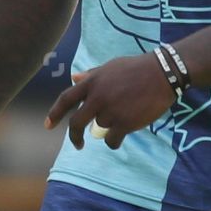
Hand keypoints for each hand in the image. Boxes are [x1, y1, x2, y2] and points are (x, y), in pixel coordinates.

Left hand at [45, 53, 175, 149]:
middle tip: (78, 144)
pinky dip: (115, 141)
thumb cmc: (137, 68)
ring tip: (126, 114)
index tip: (48, 125)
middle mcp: (97, 96)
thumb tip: (74, 78)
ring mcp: (110, 110)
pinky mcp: (124, 123)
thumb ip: (91, 75)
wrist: (163, 73)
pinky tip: (122, 136)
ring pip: (100, 129)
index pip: (66, 99)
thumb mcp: (111, 67)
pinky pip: (112, 140)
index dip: (54, 113)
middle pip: (77, 123)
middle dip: (74, 136)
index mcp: (92, 81)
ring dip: (110, 127)